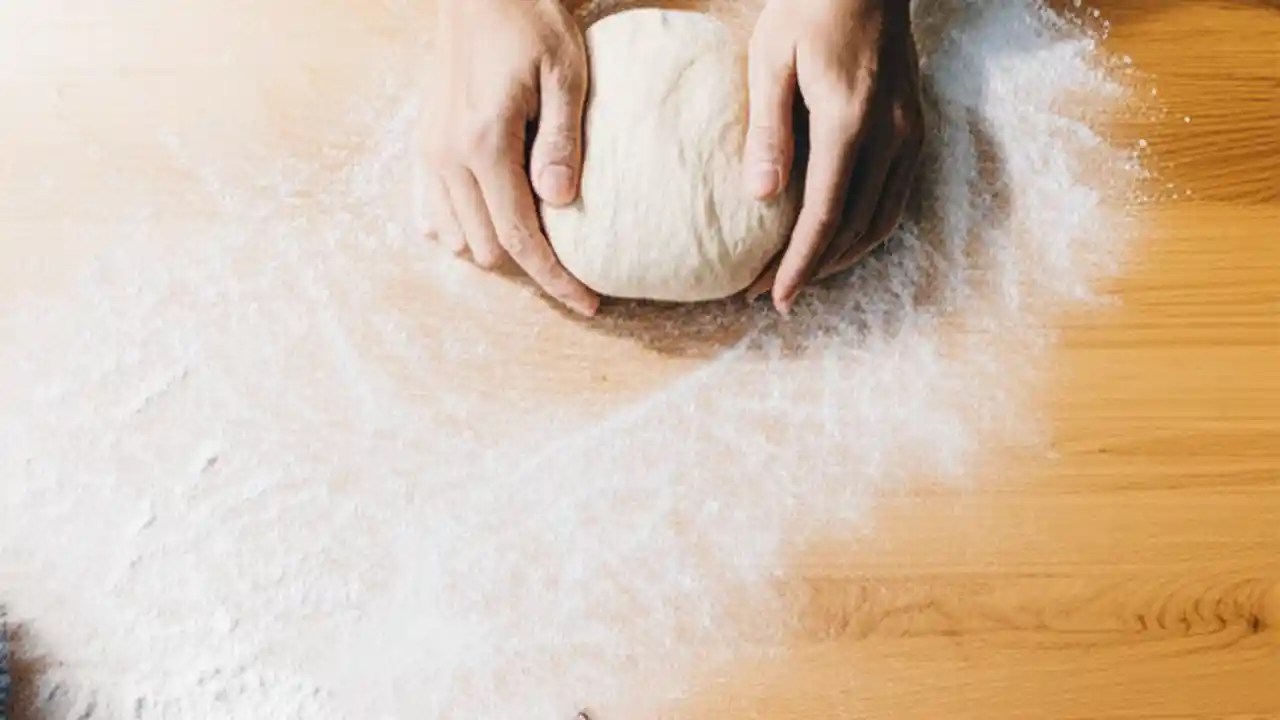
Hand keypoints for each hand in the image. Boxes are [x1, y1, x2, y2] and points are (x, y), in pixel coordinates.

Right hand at [424, 0, 598, 315]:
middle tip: (574, 257)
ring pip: (458, 237)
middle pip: (489, 247)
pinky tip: (493, 217)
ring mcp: (428, 152)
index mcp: (484, 143)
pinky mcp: (422, 143)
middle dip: (532, 262)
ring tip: (538, 232)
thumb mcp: (566, 71)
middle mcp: (446, 156)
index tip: (589, 303)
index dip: (556, 279)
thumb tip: (560, 202)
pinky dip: (463, 226)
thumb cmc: (530, 20)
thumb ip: (562, 140)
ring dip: (498, 244)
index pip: (521, 238)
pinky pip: (432, 211)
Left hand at [743, 0, 924, 312]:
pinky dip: (866, 227)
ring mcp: (910, 131)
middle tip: (772, 293)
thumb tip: (761, 197)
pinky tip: (837, 236)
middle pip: (854, 228)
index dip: (798, 264)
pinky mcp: (915, 125)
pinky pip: (895, 195)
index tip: (772, 297)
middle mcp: (890, 134)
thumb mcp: (771, 61)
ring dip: (842, 255)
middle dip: (813, 269)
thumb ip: (768, 131)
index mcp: (849, 121)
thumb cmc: (806, 7)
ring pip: (882, 218)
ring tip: (803, 274)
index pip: (824, 216)